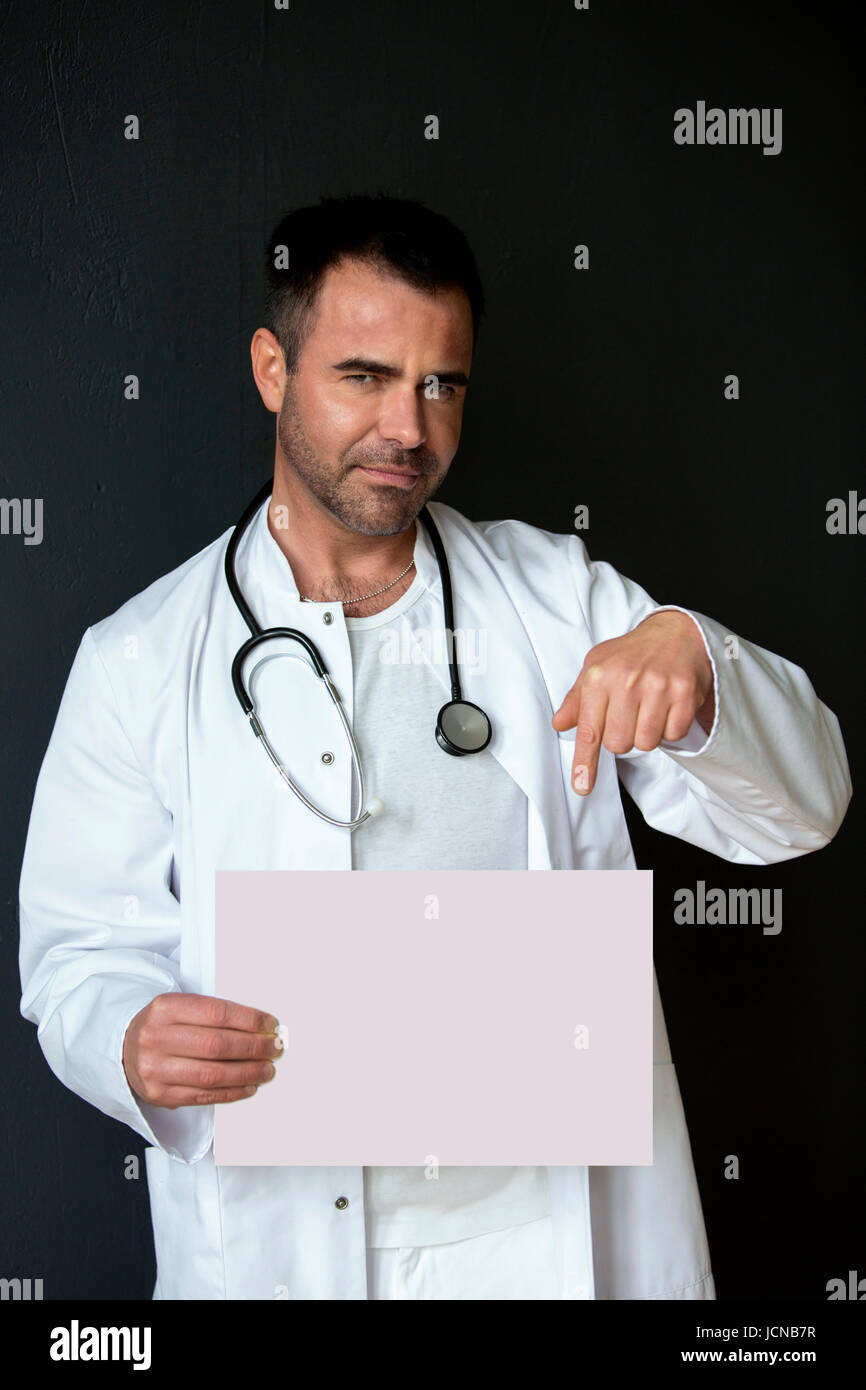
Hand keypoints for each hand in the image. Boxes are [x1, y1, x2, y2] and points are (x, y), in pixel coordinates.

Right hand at [122, 993, 283, 1108]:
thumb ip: (215, 1016)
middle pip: (217, 1045)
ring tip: (267, 1069)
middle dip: (254, 1047)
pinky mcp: (160, 1095)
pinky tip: (249, 1086)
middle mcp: (156, 1037)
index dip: (249, 1019)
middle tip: (275, 1048)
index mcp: (164, 1008)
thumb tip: (262, 1029)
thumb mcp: (180, 1008)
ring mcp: (156, 1069)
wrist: (125, 1050)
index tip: (271, 1024)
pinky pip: (204, 1096)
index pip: (216, 1013)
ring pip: (212, 1074)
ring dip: (248, 1073)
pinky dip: (232, 1092)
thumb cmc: (163, 1027)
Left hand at [552, 610, 714, 795]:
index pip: (589, 730)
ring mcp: (659, 687)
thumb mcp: (596, 667)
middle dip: (623, 738)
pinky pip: (673, 735)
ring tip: (648, 709)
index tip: (582, 786)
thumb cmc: (631, 655)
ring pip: (646, 743)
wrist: (675, 633)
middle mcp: (628, 681)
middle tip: (629, 715)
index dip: (586, 762)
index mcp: (600, 676)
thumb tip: (560, 724)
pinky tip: (667, 706)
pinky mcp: (685, 693)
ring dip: (646, 734)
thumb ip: (577, 699)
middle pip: (619, 744)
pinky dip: (669, 728)